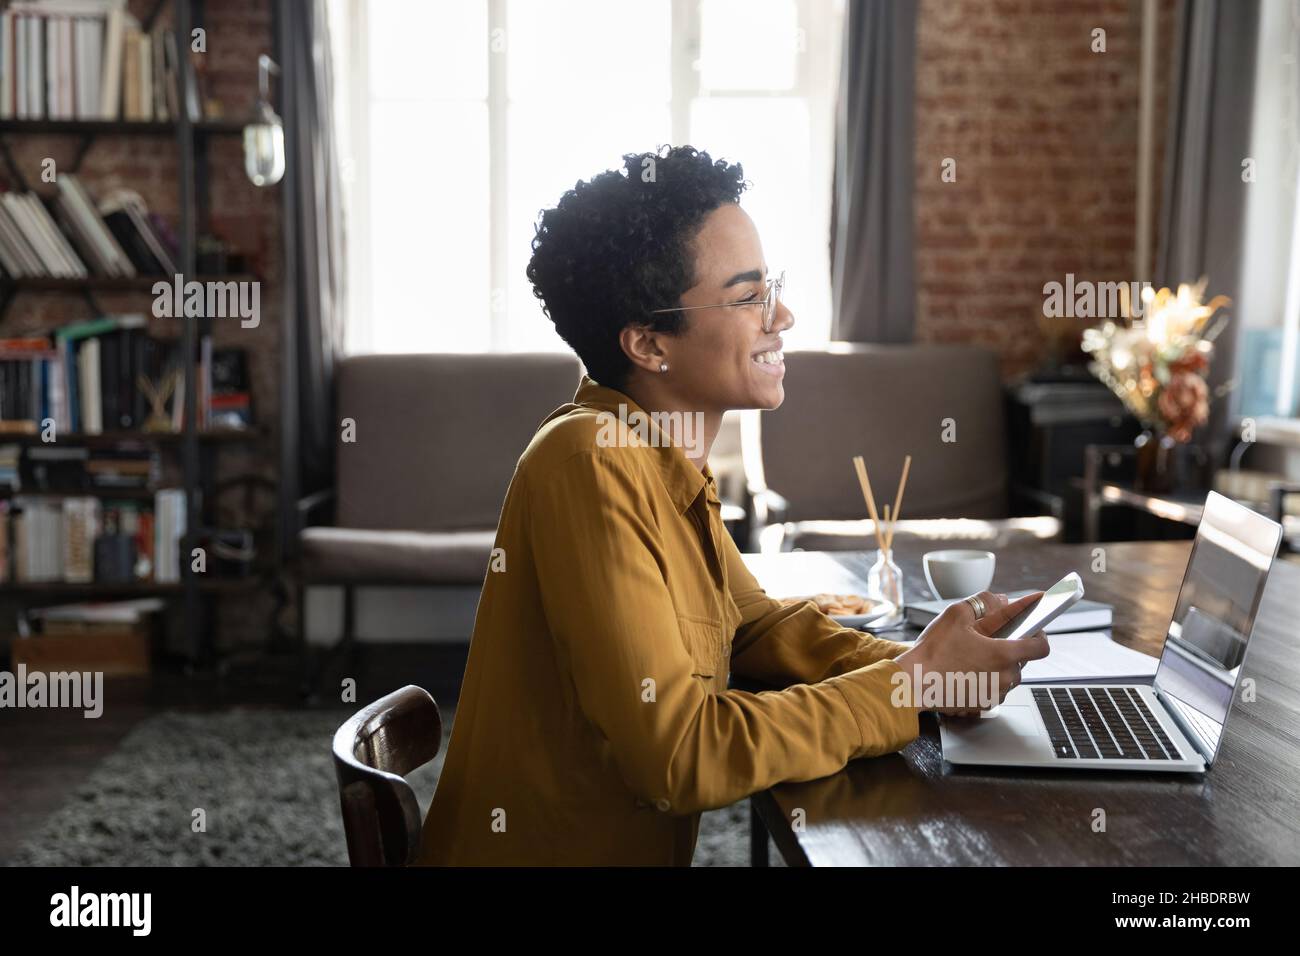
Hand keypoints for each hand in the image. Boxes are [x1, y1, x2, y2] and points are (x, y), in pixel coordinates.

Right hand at [893, 591, 1050, 714]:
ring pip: (1007, 675)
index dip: (1038, 635)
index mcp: (1004, 655)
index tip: (1031, 630)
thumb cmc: (933, 652)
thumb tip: (1002, 600)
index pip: (1041, 647)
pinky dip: (986, 679)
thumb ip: (984, 603)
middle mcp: (1005, 678)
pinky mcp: (983, 705)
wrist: (913, 684)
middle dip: (1009, 648)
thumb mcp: (956, 614)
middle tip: (987, 640)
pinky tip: (966, 671)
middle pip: (1022, 660)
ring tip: (972, 656)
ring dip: (997, 665)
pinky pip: (994, 688)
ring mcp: (995, 694)